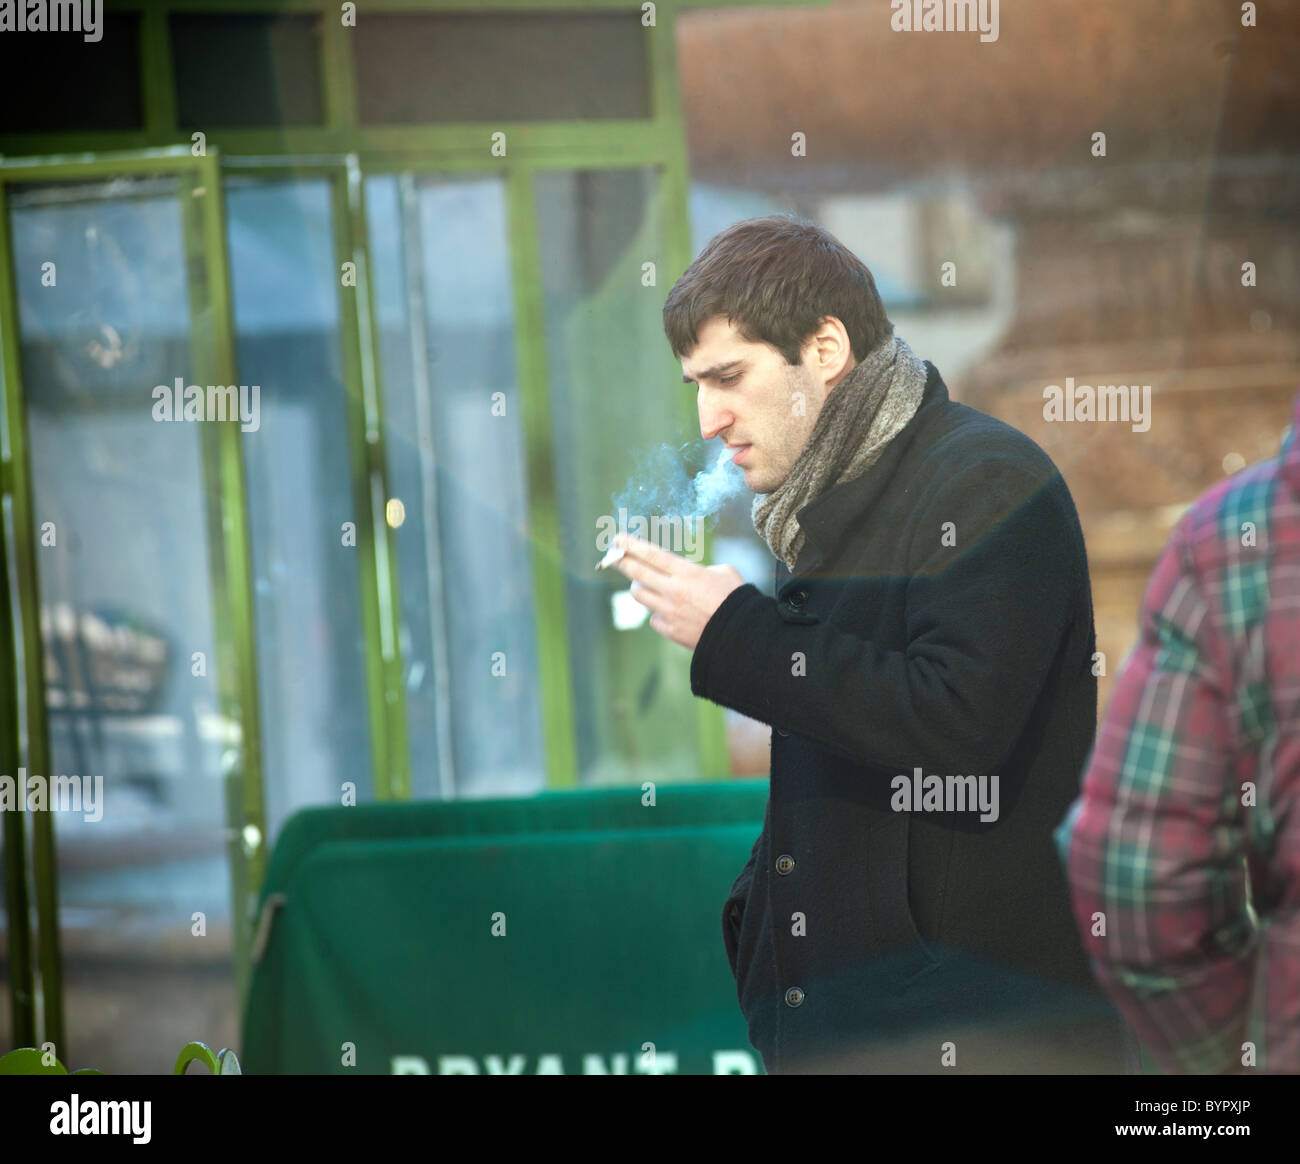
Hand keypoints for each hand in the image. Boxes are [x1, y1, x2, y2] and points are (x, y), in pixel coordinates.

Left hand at [610, 533, 745, 650]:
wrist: (742, 635)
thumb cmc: (736, 599)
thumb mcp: (723, 572)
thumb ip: (698, 570)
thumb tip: (686, 573)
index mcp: (687, 572)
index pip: (651, 555)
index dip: (631, 546)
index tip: (617, 539)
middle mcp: (673, 590)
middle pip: (636, 573)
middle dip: (620, 562)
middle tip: (611, 556)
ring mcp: (669, 612)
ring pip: (639, 595)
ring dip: (639, 586)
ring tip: (644, 583)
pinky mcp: (670, 630)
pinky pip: (654, 618)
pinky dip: (658, 613)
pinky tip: (670, 611)